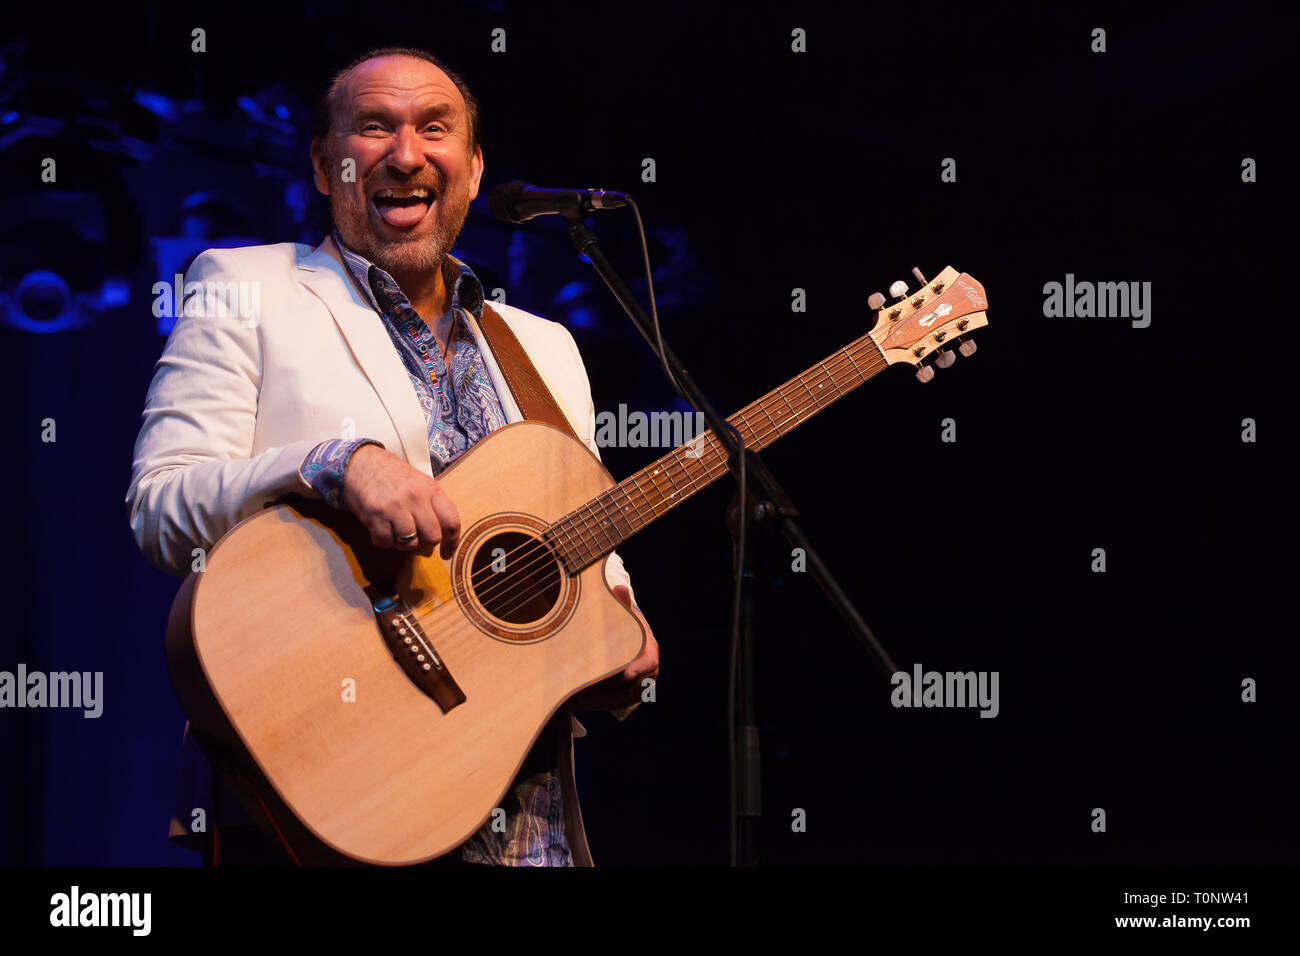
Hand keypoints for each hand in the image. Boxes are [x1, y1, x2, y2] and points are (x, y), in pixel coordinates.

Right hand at [342, 445, 459, 558]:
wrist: (361, 463)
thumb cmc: (392, 476)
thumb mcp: (419, 484)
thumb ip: (431, 511)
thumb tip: (433, 547)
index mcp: (430, 489)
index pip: (451, 521)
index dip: (452, 542)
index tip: (447, 553)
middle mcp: (415, 497)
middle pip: (433, 537)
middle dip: (427, 547)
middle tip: (419, 546)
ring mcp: (394, 507)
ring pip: (410, 543)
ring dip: (404, 545)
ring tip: (398, 534)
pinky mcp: (375, 515)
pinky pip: (386, 542)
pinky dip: (385, 541)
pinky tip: (382, 530)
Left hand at [569, 585, 658, 711]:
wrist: (622, 640)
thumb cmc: (619, 624)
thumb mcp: (619, 613)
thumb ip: (620, 603)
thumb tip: (620, 588)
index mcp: (650, 649)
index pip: (650, 662)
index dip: (640, 669)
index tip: (626, 675)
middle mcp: (650, 669)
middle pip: (636, 684)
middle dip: (615, 689)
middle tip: (592, 688)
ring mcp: (642, 684)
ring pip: (627, 696)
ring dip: (607, 698)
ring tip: (584, 695)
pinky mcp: (632, 694)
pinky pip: (621, 703)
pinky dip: (605, 703)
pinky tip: (587, 699)